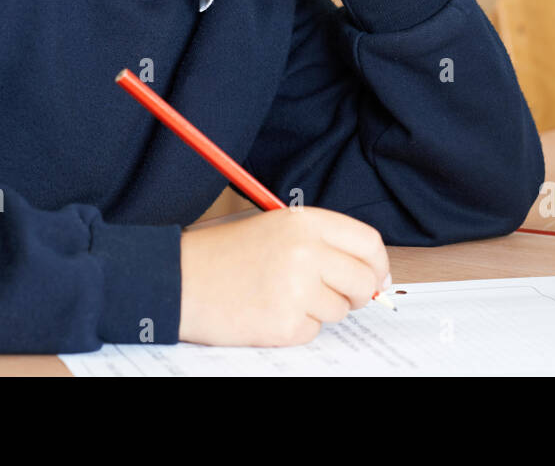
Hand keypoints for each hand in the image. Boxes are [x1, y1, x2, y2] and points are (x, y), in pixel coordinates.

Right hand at [179, 206, 390, 346]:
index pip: (368, 243)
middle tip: (335, 295)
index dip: (377, 264)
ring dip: (318, 310)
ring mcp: (297, 289)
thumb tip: (368, 271)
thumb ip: (319, 242)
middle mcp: (306, 252)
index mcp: (305, 222)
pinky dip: (294, 328)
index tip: (375, 277)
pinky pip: (312, 332)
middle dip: (357, 294)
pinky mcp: (284, 324)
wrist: (176, 279)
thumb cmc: (221, 254)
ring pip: (339, 310)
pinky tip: (266, 311)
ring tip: (280, 296)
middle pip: (364, 281)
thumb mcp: (273, 228)